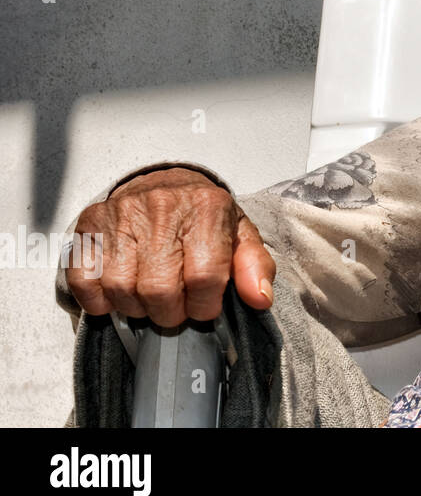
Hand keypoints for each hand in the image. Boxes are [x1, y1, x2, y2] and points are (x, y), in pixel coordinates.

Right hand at [65, 166, 275, 326]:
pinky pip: (85, 281)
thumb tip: (260, 298)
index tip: (205, 306)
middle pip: (160, 289)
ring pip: (121, 289)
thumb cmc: (203, 216)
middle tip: (177, 307)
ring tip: (151, 297)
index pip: (205, 277)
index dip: (205, 306)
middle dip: (171, 312)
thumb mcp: (240, 234)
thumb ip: (255, 266)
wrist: (166, 182)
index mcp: (207, 207)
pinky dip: (100, 299)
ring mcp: (122, 214)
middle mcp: (162, 206)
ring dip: (137, 307)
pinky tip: (120, 292)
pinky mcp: (91, 224)